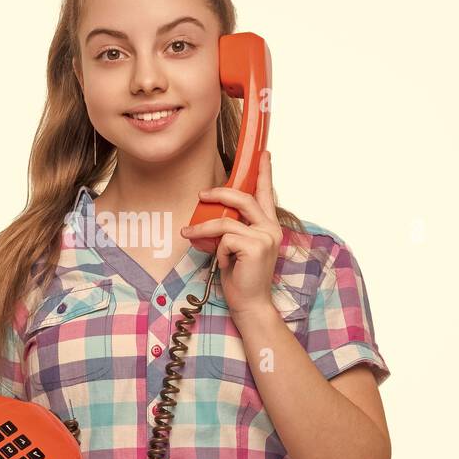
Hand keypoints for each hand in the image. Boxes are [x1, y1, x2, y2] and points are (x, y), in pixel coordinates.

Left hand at [181, 150, 281, 319]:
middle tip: (201, 194)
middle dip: (219, 193)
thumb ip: (232, 228)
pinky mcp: (255, 247)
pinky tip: (224, 264)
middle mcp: (271, 228)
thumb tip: (212, 213)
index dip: (264, 173)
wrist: (250, 304)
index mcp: (268, 226)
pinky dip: (217, 251)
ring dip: (203, 228)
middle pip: (243, 198)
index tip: (263, 154)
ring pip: (226, 221)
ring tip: (188, 234)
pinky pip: (225, 238)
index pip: (266, 194)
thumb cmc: (241, 277)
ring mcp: (265, 237)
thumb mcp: (235, 248)